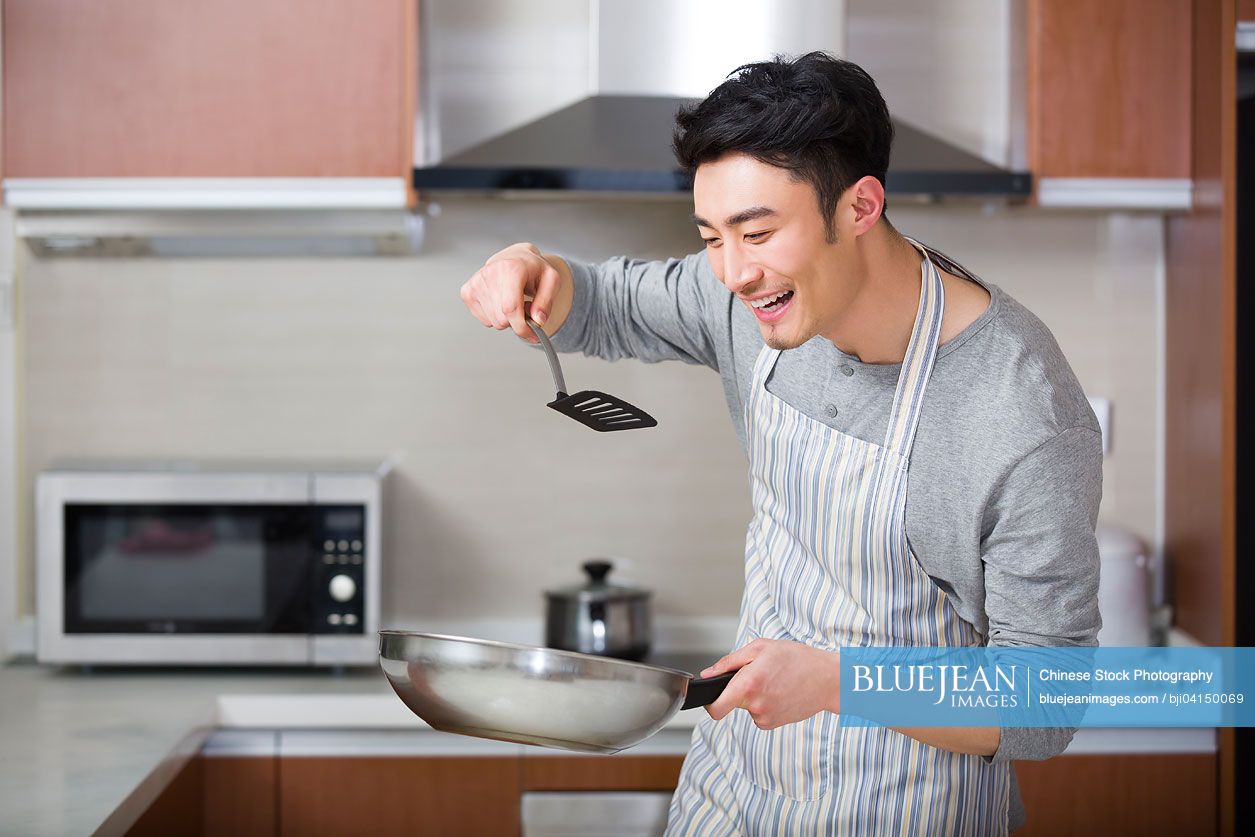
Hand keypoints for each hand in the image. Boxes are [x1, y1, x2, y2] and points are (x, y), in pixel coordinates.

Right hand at [459, 242, 572, 342]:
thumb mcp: (551, 281)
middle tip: (524, 306)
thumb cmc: (533, 269)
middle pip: (502, 319)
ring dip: (506, 318)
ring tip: (513, 301)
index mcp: (511, 268)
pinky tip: (500, 301)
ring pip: (493, 322)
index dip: (522, 327)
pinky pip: (484, 320)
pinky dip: (495, 316)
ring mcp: (476, 283)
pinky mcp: (467, 291)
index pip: (511, 309)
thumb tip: (537, 321)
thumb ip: (546, 302)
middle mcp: (489, 273)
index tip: (532, 334)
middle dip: (517, 321)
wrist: (514, 257)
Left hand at [703, 639, 840, 729]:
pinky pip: (758, 714)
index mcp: (749, 683)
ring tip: (773, 681)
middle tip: (754, 677)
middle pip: (731, 704)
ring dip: (753, 696)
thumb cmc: (797, 658)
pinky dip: (764, 704)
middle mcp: (756, 704)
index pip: (716, 708)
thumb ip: (729, 662)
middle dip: (736, 692)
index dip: (709, 703)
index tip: (711, 696)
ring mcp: (766, 717)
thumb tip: (708, 674)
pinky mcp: (774, 724)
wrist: (827, 679)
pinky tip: (779, 692)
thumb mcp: (761, 647)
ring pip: (746, 708)